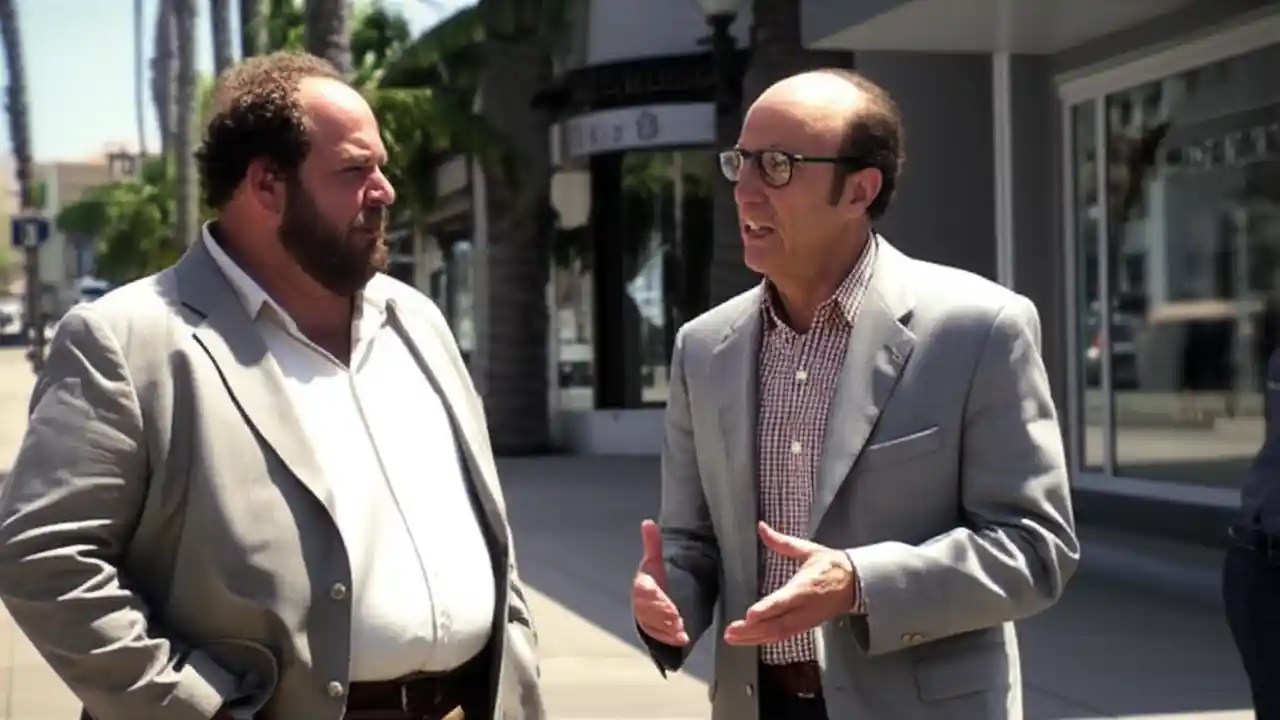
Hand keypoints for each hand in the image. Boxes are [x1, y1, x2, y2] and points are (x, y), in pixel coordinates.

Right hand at [632, 519, 688, 645]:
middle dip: (662, 615)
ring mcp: (646, 621)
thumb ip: (652, 544)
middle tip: (676, 618)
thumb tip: (648, 522)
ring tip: (681, 632)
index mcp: (642, 586)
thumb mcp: (654, 562)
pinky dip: (670, 640)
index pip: (643, 591)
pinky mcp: (654, 634)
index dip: (654, 598)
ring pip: (653, 627)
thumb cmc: (653, 581)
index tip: (668, 603)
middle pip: (648, 612)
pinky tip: (683, 639)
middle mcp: (641, 605)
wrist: (651, 603)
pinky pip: (659, 638)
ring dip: (667, 630)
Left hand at [724, 522, 856, 645]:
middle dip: (752, 630)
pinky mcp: (805, 627)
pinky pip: (783, 636)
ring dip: (754, 638)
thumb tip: (761, 527)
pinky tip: (748, 640)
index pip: (784, 601)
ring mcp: (805, 621)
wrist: (856, 585)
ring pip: (778, 633)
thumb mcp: (809, 550)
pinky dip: (765, 640)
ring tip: (732, 638)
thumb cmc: (830, 565)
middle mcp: (805, 608)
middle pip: (777, 623)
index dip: (767, 609)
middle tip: (730, 632)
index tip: (750, 615)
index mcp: (806, 587)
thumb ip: (782, 542)